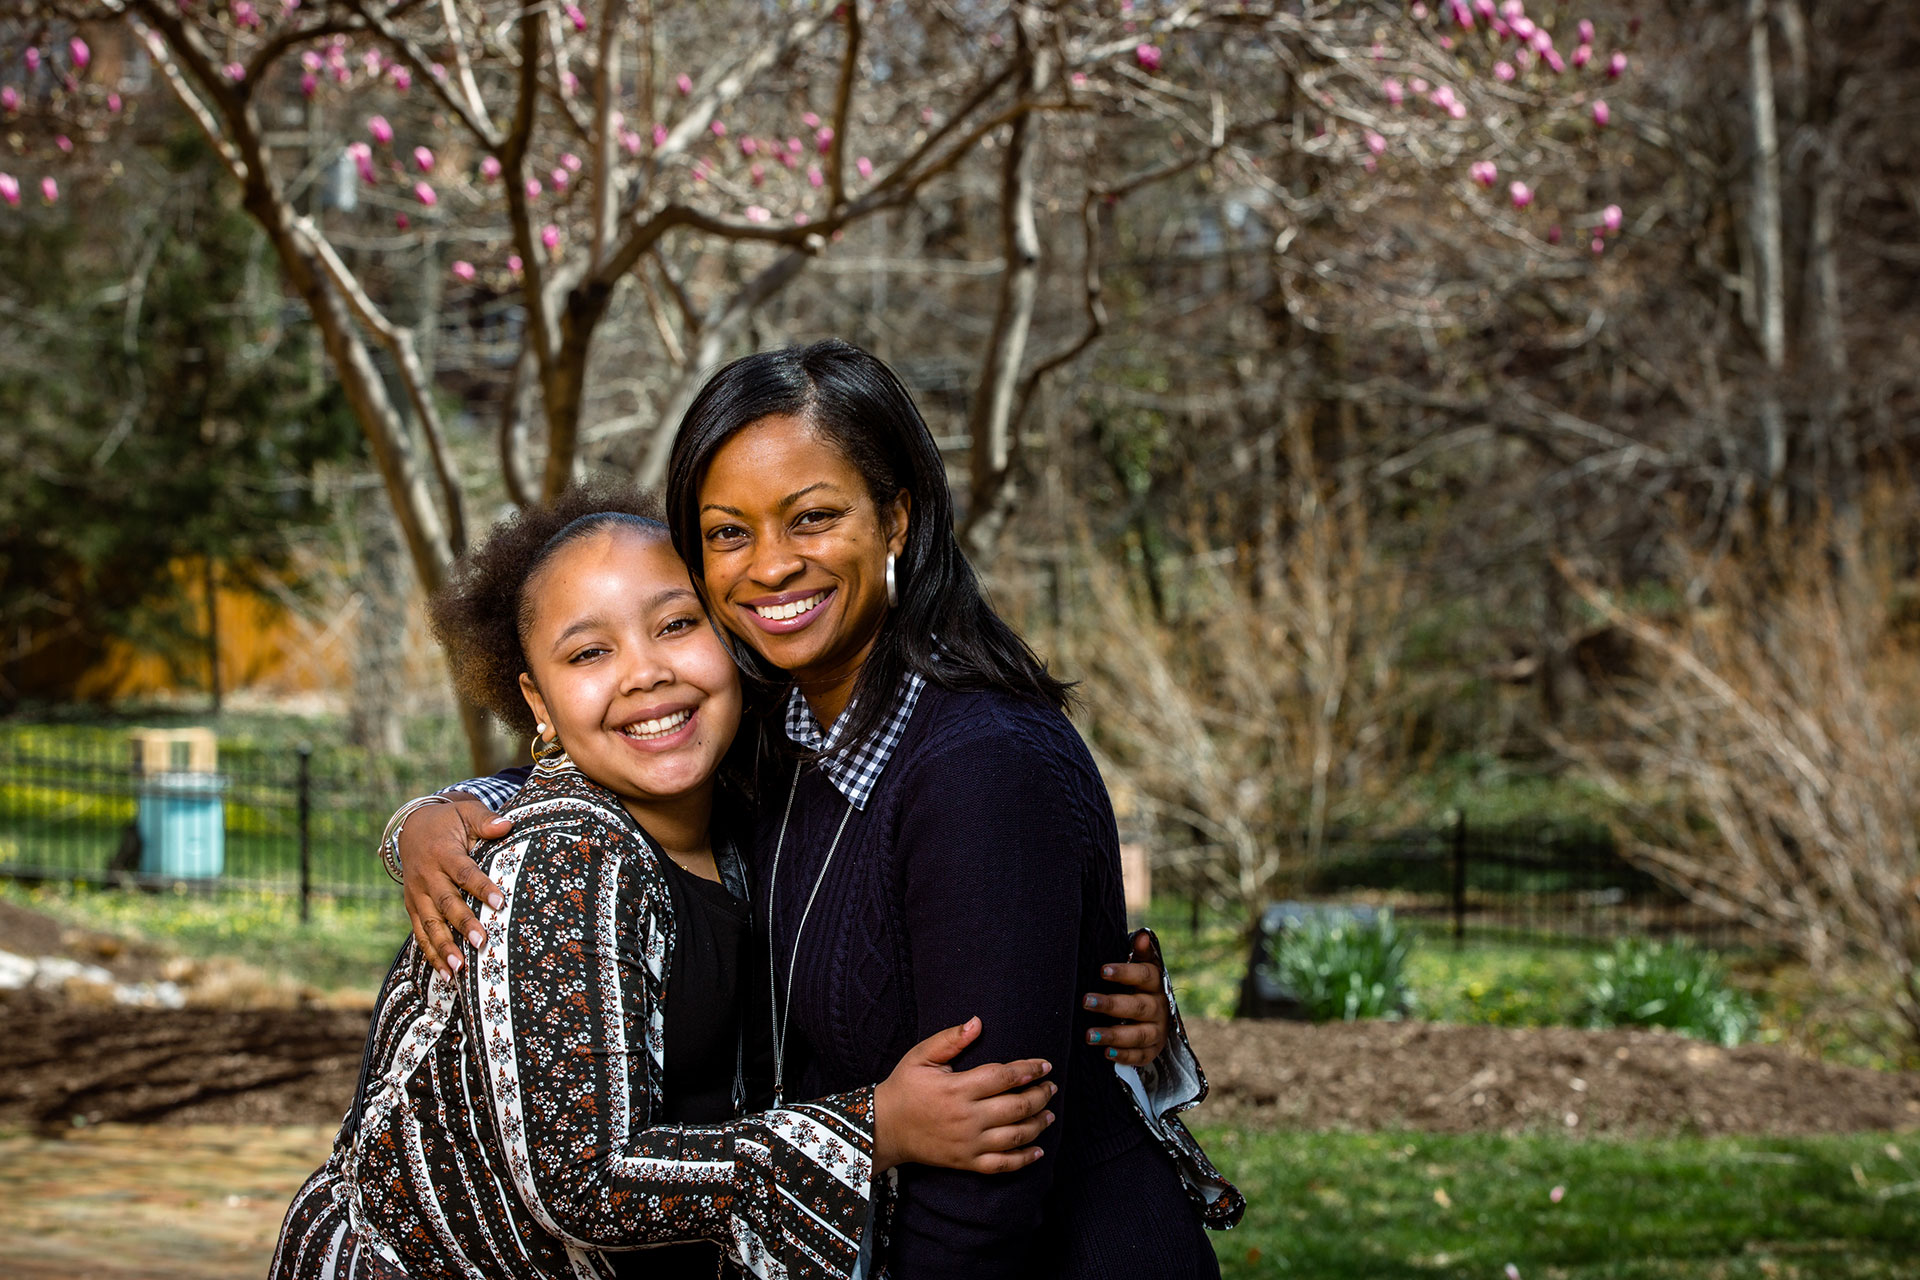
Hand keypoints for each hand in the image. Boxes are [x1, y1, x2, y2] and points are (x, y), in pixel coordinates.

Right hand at [399, 793, 512, 975]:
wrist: (412, 827)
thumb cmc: (449, 822)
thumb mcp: (466, 812)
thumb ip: (486, 820)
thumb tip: (507, 825)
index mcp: (443, 853)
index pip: (464, 872)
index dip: (481, 887)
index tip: (500, 902)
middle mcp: (427, 876)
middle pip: (445, 902)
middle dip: (462, 923)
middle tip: (481, 941)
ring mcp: (417, 894)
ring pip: (429, 923)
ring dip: (443, 947)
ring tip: (458, 969)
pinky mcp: (412, 907)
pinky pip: (420, 933)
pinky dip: (431, 954)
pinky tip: (446, 975)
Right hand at [872, 1018, 1054, 1174]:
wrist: (884, 1128)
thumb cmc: (904, 1087)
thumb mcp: (920, 1056)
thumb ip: (950, 1039)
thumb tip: (978, 1022)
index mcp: (957, 1089)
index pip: (1004, 1077)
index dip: (1029, 1070)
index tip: (1045, 1065)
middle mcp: (967, 1118)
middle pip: (1017, 1106)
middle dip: (1041, 1095)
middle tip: (1051, 1087)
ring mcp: (968, 1143)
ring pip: (1015, 1136)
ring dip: (1039, 1123)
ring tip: (1050, 1113)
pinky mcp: (967, 1162)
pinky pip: (1002, 1164)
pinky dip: (1024, 1159)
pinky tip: (1038, 1150)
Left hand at [1080, 928, 1169, 1066]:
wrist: (1156, 1018)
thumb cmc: (1138, 987)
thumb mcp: (1141, 969)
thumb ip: (1140, 954)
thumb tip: (1142, 936)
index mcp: (1156, 984)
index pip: (1144, 976)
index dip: (1125, 973)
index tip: (1102, 970)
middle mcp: (1159, 1007)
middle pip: (1138, 1006)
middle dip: (1111, 1005)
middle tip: (1086, 1001)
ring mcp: (1158, 1031)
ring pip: (1138, 1034)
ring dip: (1113, 1034)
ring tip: (1089, 1035)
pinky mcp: (1153, 1051)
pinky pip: (1140, 1056)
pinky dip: (1124, 1056)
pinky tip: (1106, 1053)